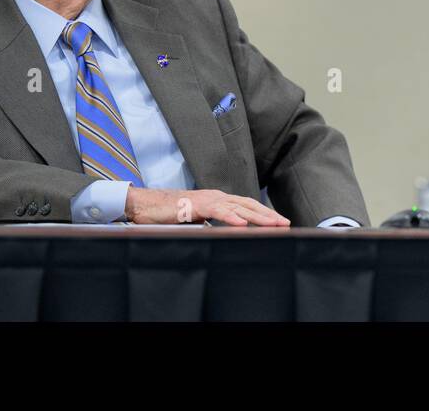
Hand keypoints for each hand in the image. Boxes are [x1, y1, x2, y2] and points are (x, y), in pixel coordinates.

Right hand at [124, 188, 290, 226]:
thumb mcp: (197, 219)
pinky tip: (242, 223)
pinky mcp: (194, 205)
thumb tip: (227, 231)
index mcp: (218, 198)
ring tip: (272, 224)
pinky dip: (230, 216)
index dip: (264, 213)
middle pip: (248, 204)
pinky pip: (216, 210)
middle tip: (285, 223)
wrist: (144, 204)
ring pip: (237, 206)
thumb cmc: (168, 213)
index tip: (279, 222)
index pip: (247, 205)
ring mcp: (206, 199)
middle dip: (268, 214)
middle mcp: (216, 196)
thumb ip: (212, 223)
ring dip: (257, 216)